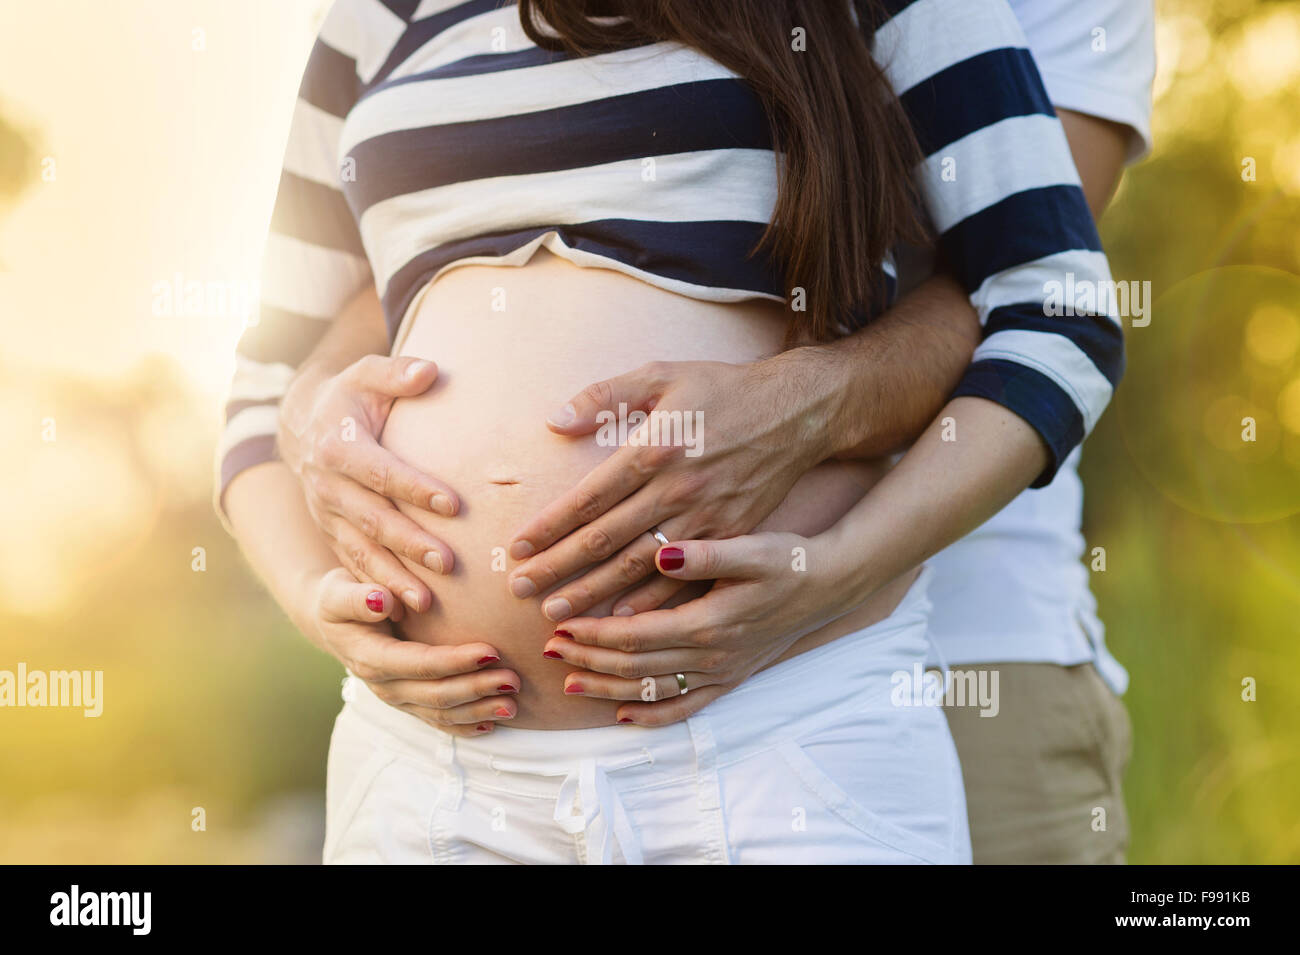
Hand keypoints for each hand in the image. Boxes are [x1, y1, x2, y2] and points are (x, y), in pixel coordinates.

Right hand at [279, 354, 459, 611]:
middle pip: (373, 519)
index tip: (453, 504)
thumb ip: (397, 373)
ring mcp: (326, 516)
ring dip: (393, 579)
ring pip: (360, 552)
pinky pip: (353, 567)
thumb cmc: (351, 396)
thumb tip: (430, 371)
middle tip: (449, 563)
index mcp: (338, 447)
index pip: (382, 471)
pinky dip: (377, 591)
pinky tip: (405, 612)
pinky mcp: (332, 534)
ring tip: (427, 603)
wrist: (302, 422)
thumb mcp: (367, 373)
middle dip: (410, 543)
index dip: (416, 488)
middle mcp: (327, 486)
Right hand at [299, 568, 520, 736]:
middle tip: (513, 679)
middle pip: (436, 694)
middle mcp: (385, 685)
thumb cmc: (341, 597)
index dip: (455, 661)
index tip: (490, 651)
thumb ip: (357, 597)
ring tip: (513, 705)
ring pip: (441, 713)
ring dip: (478, 710)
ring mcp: (397, 699)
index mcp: (371, 657)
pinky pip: (438, 722)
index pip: (419, 663)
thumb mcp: (338, 591)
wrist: (333, 622)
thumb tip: (381, 599)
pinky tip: (492, 724)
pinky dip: (466, 725)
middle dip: (476, 688)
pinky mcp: (408, 703)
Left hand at [506, 355, 834, 619]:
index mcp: (654, 450)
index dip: (549, 526)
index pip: (588, 498)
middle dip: (558, 568)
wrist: (798, 412)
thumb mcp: (663, 373)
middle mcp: (677, 489)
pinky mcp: (730, 535)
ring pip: (638, 566)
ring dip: (594, 592)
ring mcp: (705, 517)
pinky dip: (649, 601)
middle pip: (605, 539)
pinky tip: (620, 618)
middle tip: (519, 591)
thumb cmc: (723, 389)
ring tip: (556, 614)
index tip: (516, 549)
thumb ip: (605, 395)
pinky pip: (682, 577)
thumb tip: (556, 421)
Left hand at [542, 529, 865, 725]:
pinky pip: (685, 708)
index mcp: (709, 623)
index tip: (559, 623)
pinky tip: (622, 716)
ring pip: (653, 690)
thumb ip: (705, 554)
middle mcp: (712, 656)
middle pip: (635, 666)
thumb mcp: (752, 548)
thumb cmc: (789, 560)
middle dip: (589, 658)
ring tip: (570, 681)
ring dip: (608, 687)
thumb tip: (662, 554)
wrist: (830, 585)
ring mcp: (722, 673)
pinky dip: (651, 716)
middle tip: (549, 648)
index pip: (635, 635)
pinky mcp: (731, 678)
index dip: (593, 632)